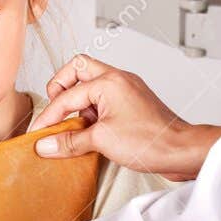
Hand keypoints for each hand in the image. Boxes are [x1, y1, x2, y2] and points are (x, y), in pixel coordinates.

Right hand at [33, 53, 220, 179]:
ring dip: (76, 102)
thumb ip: (69, 141)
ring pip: (91, 83)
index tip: (38, 134)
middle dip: (60, 88)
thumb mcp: (102, 141)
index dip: (48, 116)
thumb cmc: (151, 141)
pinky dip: (91, 111)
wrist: (181, 151)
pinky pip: (103, 99)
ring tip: (70, 126)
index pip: (66, 96)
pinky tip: (88, 132)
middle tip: (53, 112)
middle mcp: (118, 79)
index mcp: (109, 81)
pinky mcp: (132, 103)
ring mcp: (126, 89)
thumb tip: (45, 145)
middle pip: (77, 69)